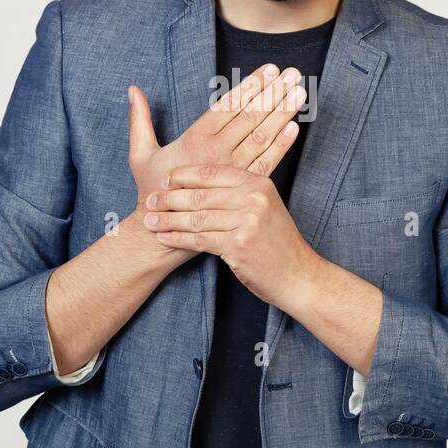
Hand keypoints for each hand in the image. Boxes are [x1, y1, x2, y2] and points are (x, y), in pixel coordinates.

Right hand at [127, 64, 307, 256]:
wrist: (162, 232)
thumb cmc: (150, 190)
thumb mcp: (140, 153)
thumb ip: (140, 120)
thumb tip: (133, 89)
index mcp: (195, 140)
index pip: (228, 106)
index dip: (250, 87)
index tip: (269, 70)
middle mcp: (217, 154)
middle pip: (250, 117)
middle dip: (273, 93)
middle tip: (292, 73)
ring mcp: (232, 171)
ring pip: (262, 136)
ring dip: (282, 113)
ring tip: (299, 92)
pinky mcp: (242, 188)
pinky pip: (265, 163)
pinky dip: (281, 145)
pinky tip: (294, 126)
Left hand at [140, 162, 322, 307]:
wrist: (298, 275)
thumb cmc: (277, 244)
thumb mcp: (265, 207)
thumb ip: (239, 193)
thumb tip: (199, 185)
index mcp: (258, 183)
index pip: (212, 172)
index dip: (183, 175)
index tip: (164, 180)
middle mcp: (253, 198)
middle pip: (200, 195)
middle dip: (169, 199)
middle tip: (149, 201)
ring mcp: (247, 221)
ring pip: (196, 217)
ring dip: (168, 220)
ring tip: (150, 221)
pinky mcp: (238, 245)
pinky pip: (199, 239)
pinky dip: (178, 239)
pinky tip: (165, 237)